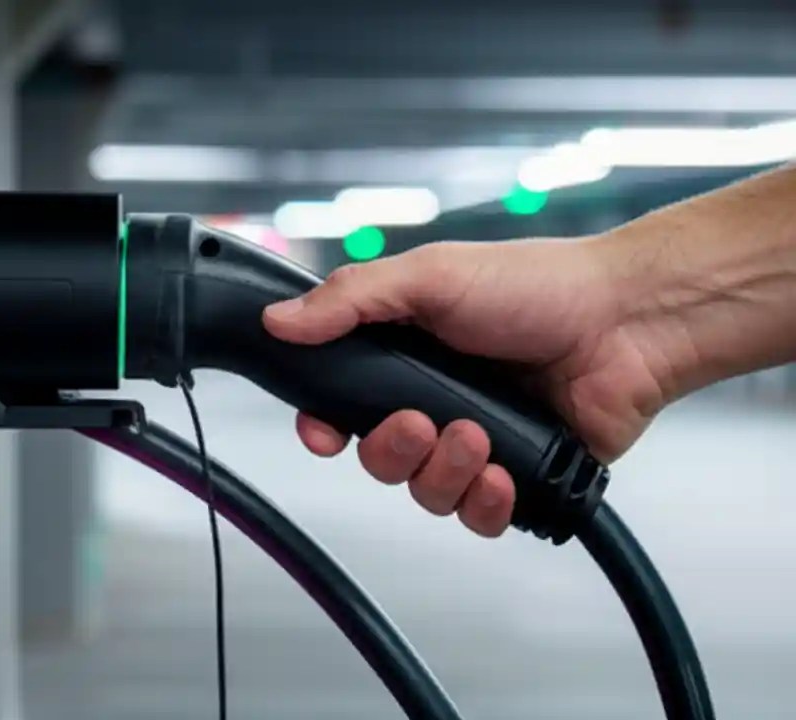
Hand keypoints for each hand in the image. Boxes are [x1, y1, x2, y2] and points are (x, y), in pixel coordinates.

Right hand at [262, 238, 673, 537]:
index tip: (323, 432)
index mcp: (404, 357)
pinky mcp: (520, 475)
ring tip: (478, 439)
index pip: (339, 406)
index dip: (323, 427)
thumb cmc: (536, 286)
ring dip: (443, 472)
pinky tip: (500, 476)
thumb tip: (279, 321)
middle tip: (420, 422)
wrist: (626, 321)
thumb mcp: (430, 276)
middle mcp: (434, 403)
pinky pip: (479, 516)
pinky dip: (484, 503)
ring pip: (424, 492)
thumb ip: (350, 301)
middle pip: (377, 459)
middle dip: (392, 450)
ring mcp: (477, 443)